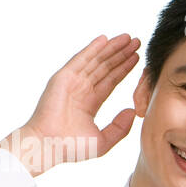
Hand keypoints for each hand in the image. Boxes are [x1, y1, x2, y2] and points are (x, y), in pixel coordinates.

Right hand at [0, 33, 140, 176]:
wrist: (48, 147)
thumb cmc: (70, 148)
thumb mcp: (102, 141)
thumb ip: (119, 128)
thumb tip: (132, 111)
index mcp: (89, 103)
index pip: (110, 81)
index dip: (123, 68)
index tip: (137, 58)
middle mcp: (81, 90)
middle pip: (105, 67)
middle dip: (120, 54)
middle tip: (137, 42)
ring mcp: (71, 83)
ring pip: (95, 61)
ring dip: (111, 48)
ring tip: (128, 38)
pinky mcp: (63, 78)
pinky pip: (80, 60)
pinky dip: (92, 49)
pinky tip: (105, 39)